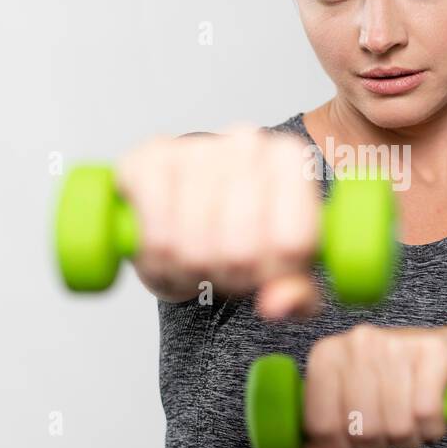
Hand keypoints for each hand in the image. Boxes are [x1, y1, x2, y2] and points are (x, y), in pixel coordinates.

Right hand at [114, 123, 321, 319]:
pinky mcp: (149, 158)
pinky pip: (156, 232)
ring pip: (194, 245)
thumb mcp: (282, 270)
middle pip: (241, 249)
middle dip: (228, 277)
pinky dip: (157, 256)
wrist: (187, 202)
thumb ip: (297, 294)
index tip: (261, 275)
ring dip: (190, 270)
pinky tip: (164, 250)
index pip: (291, 243)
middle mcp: (248, 141)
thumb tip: (276, 306)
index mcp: (291, 160)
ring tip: (195, 263)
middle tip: (223, 272)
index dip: (271, 276)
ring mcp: (197, 145)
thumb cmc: (243, 234)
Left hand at [300, 322, 446, 447]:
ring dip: (408, 440)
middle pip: (362, 430)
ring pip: (396, 425)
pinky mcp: (434, 351)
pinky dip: (432, 429)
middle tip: (390, 432)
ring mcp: (397, 343)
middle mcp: (359, 342)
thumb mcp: (349, 406)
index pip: (321, 426)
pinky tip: (431, 420)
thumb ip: (326, 445)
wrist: (444, 347)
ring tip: (411, 426)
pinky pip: (426, 413)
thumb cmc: (391, 380)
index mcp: (327, 354)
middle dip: (379, 445)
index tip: (356, 441)